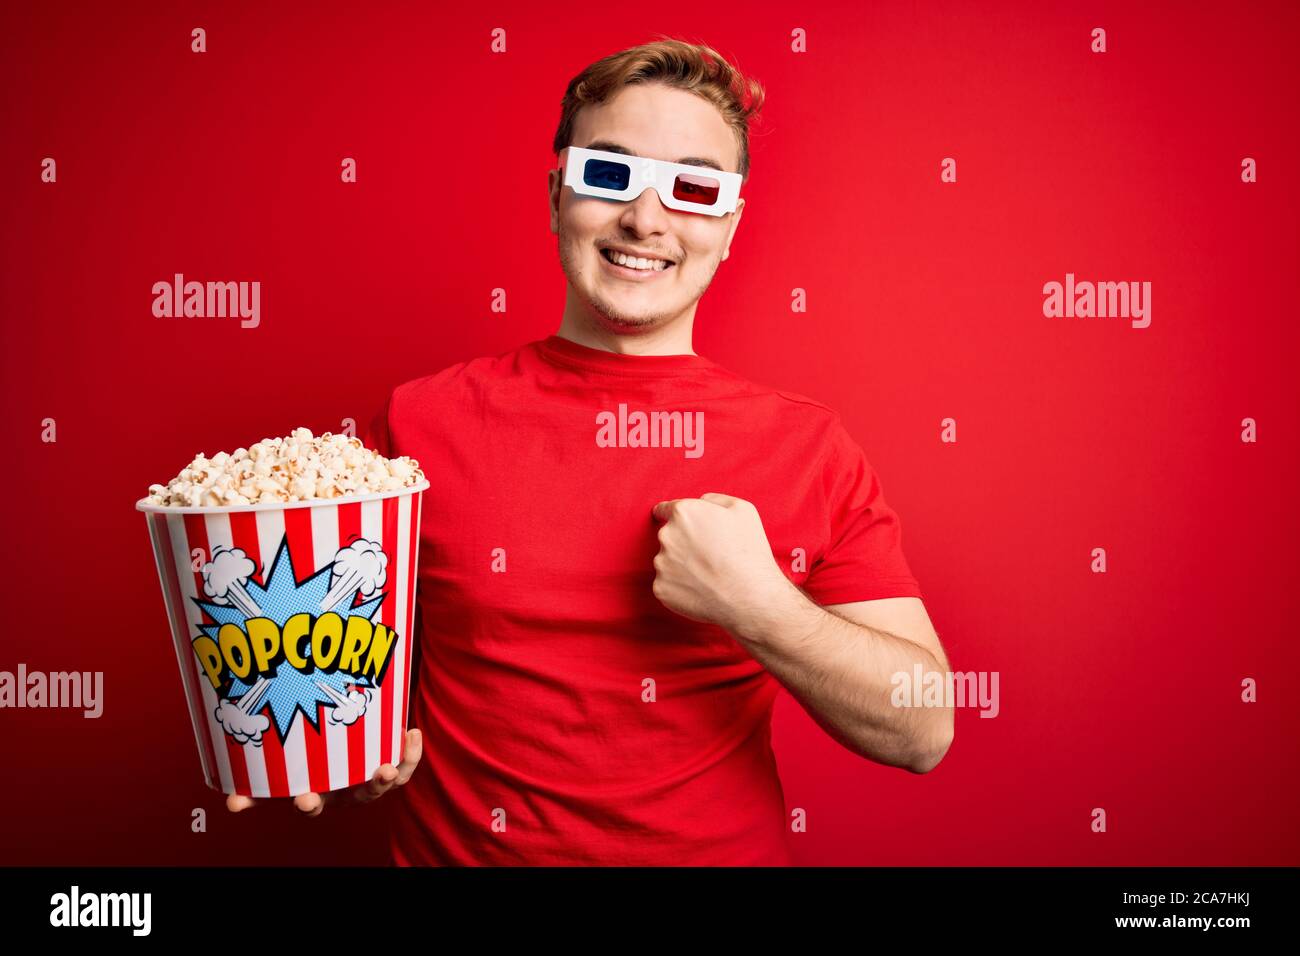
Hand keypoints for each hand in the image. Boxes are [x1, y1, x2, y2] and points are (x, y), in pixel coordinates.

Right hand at [226, 728, 422, 816]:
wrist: (344, 748)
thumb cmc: (309, 765)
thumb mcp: (282, 776)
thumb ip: (256, 789)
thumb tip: (228, 803)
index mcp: (323, 795)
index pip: (314, 806)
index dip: (308, 804)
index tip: (302, 798)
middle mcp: (350, 791)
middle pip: (359, 797)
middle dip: (361, 790)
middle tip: (355, 781)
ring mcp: (371, 780)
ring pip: (387, 784)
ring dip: (391, 775)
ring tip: (388, 766)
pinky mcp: (390, 764)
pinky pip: (405, 764)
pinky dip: (410, 752)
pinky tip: (411, 731)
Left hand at [650, 493, 790, 632]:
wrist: (749, 596)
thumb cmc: (749, 551)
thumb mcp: (742, 510)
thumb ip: (715, 500)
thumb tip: (701, 502)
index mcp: (683, 513)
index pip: (664, 509)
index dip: (673, 516)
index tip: (680, 525)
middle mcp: (667, 536)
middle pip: (668, 536)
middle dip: (683, 543)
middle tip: (708, 555)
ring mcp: (662, 564)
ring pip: (667, 561)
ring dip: (681, 566)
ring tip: (708, 574)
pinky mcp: (661, 589)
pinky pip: (667, 584)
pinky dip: (680, 587)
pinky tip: (701, 589)